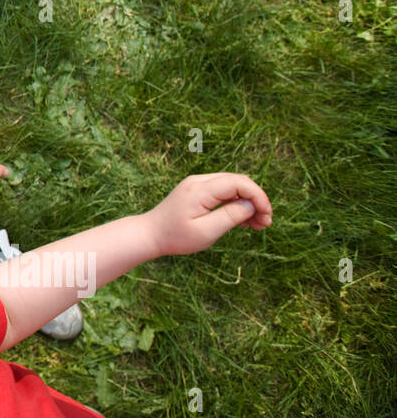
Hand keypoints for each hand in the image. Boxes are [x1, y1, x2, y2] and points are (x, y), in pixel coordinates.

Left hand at [145, 173, 271, 256]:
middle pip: (238, 181)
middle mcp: (199, 181)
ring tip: (258, 225)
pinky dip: (237, 203)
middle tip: (265, 223)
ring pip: (233, 186)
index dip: (258, 197)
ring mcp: (198, 184)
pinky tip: (245, 221)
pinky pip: (224, 191)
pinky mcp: (198, 191)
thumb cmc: (176, 236)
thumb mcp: (206, 231)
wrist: (150, 234)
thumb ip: (230, 216)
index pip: (239, 182)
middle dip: (256, 200)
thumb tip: (251, 205)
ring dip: (248, 203)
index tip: (267, 217)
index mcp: (200, 189)